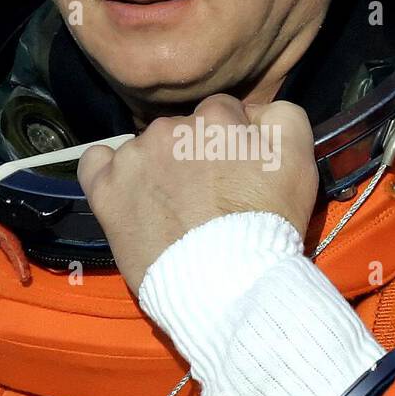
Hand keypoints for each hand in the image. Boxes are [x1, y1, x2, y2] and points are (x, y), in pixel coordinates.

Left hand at [76, 93, 318, 295]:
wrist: (227, 283)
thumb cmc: (266, 224)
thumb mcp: (298, 161)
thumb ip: (281, 118)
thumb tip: (253, 112)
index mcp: (215, 117)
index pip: (222, 113)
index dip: (231, 143)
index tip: (234, 173)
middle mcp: (170, 128)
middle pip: (182, 130)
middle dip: (193, 154)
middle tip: (207, 196)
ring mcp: (134, 158)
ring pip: (144, 148)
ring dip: (157, 167)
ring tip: (173, 208)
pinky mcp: (106, 189)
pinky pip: (95, 162)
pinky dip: (109, 172)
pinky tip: (127, 193)